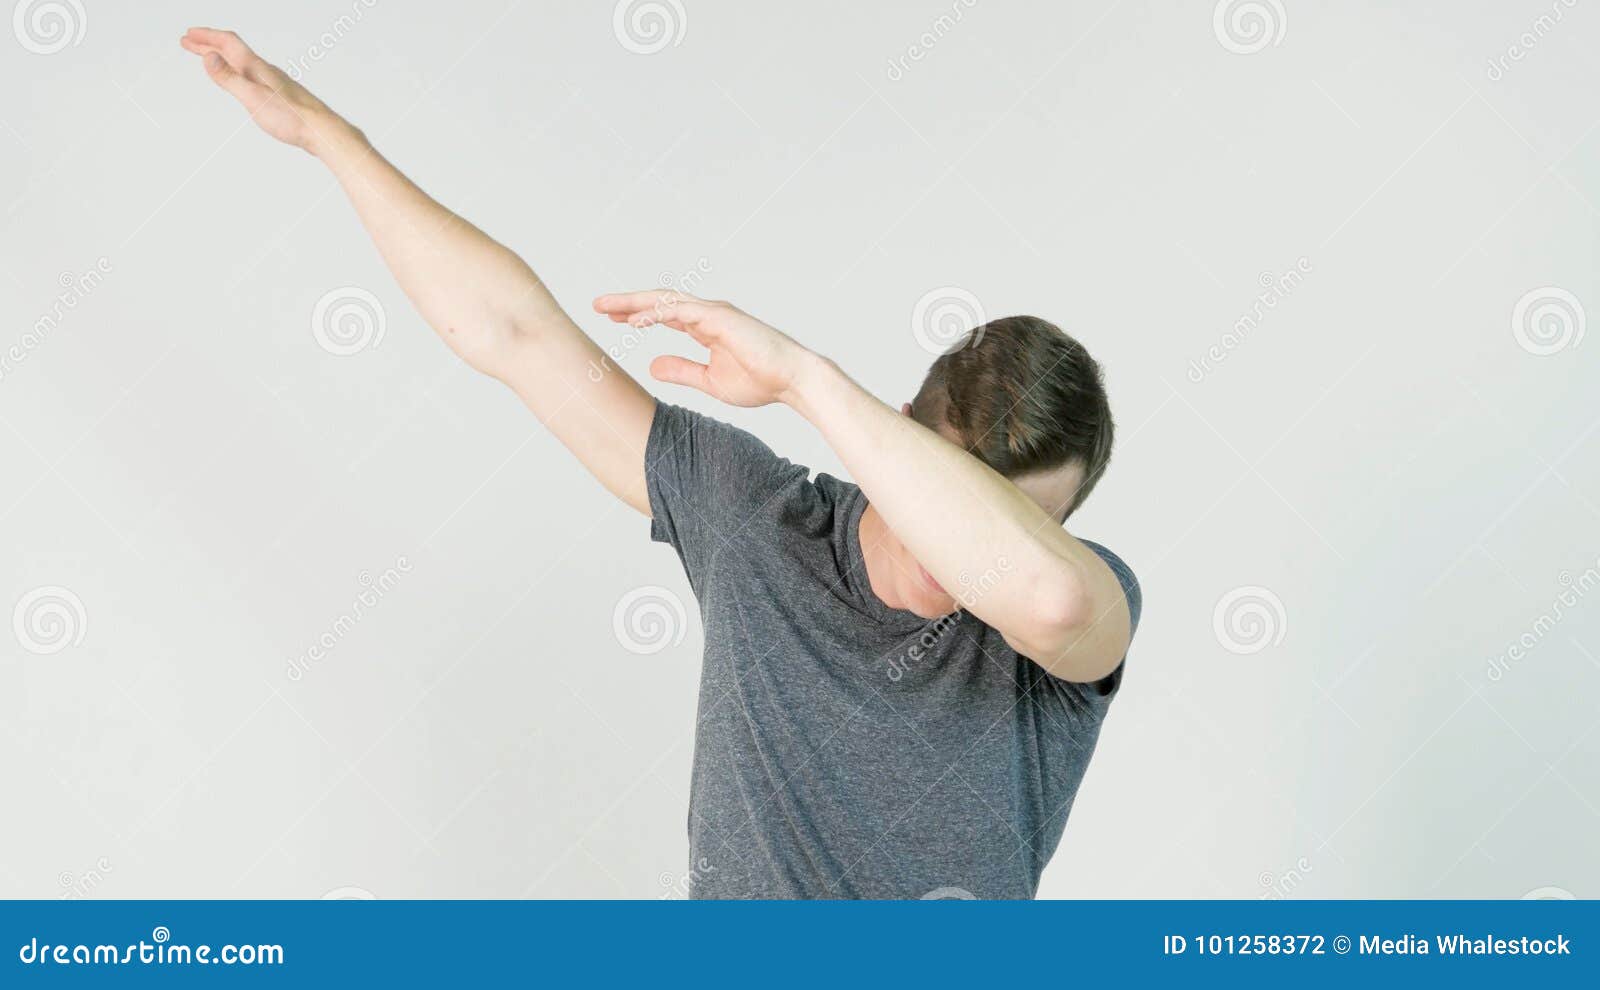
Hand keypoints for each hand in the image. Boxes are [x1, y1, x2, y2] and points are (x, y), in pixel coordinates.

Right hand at [179, 28, 340, 153]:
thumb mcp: (253, 98)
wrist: (322, 131)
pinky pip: (252, 76)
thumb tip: (208, 56)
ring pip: (242, 63)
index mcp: (257, 68)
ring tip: (209, 58)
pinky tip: (241, 82)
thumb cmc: (292, 118)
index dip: (206, 36)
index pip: (228, 43)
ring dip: (222, 58)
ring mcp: (274, 83)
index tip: (188, 35)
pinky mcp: (280, 96)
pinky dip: (237, 72)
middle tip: (189, 42)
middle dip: (208, 45)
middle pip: (233, 51)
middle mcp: (266, 71)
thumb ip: (229, 78)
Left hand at [593, 291, 816, 408]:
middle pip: (659, 302)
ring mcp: (713, 313)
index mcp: (706, 327)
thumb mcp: (710, 381)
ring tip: (607, 307)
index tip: (614, 320)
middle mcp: (707, 314)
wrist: (791, 380)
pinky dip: (656, 313)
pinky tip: (634, 321)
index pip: (664, 314)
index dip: (638, 315)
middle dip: (628, 303)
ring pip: (666, 301)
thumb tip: (652, 367)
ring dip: (635, 303)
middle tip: (598, 305)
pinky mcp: (719, 318)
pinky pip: (680, 311)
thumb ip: (682, 371)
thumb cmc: (760, 381)